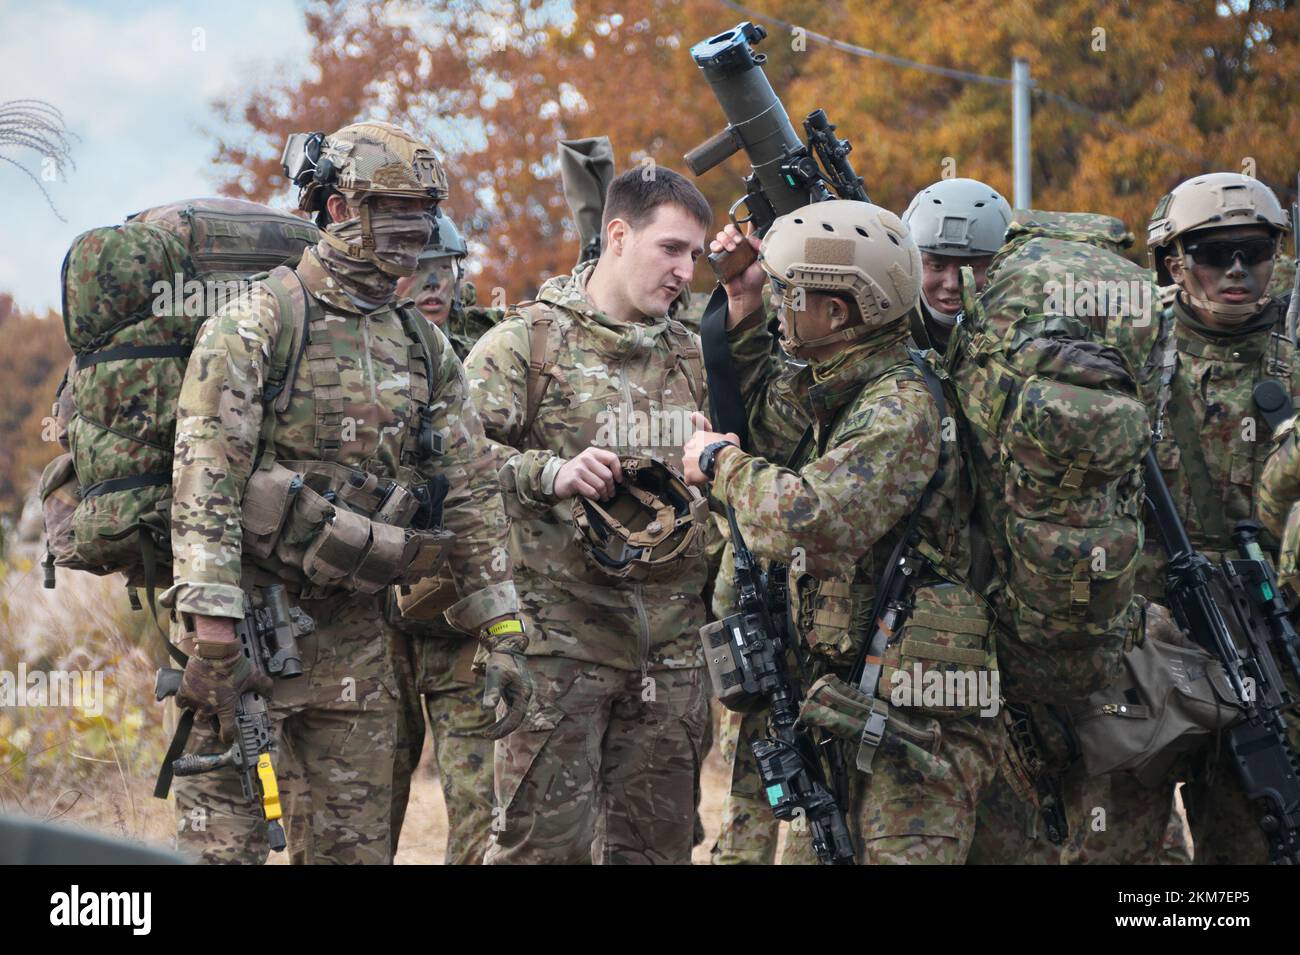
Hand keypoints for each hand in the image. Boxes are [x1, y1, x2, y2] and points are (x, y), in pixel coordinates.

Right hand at [175, 629, 270, 743]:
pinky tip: (186, 697)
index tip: (227, 738)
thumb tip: (271, 692)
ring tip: (200, 702)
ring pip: (192, 711)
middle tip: (211, 712)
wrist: (216, 654)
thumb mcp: (253, 676)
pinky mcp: (184, 690)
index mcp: (226, 707)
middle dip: (207, 718)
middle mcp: (209, 707)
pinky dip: (183, 700)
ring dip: (196, 709)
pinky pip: (180, 701)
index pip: (227, 729)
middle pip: (204, 721)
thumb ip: (263, 686)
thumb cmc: (234, 666)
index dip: (227, 736)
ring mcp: (195, 700)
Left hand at [481, 633, 532, 739]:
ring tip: (487, 733)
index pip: (516, 717)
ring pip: (514, 715)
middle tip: (487, 736)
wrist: (507, 646)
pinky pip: (511, 710)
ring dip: (502, 725)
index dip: (504, 728)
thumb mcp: (494, 675)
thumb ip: (492, 691)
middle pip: (516, 718)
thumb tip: (487, 708)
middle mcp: (524, 695)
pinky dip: (503, 718)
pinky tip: (494, 723)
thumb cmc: (501, 659)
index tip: (491, 735)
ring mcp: (521, 694)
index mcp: (523, 692)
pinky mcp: (515, 693)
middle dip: (503, 729)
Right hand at [554, 446, 623, 500]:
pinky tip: (595, 497)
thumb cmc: (578, 472)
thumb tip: (620, 477)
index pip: (612, 458)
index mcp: (592, 452)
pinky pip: (591, 491)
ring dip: (604, 494)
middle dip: (611, 487)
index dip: (619, 471)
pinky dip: (596, 496)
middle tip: (611, 494)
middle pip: (607, 475)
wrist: (556, 478)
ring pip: (600, 485)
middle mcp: (586, 458)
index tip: (619, 480)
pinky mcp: (574, 480)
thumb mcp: (589, 463)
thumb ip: (602, 465)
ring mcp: (579, 469)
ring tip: (604, 497)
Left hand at [682, 412, 739, 485]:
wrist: (724, 458)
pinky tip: (704, 480)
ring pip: (689, 466)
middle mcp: (689, 446)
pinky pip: (689, 478)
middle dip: (698, 459)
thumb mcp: (730, 437)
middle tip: (709, 463)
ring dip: (696, 469)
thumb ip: (726, 437)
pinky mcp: (688, 472)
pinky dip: (696, 480)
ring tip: (707, 472)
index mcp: (699, 436)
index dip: (704, 448)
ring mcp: (687, 460)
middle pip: (691, 453)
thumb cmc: (727, 448)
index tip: (710, 453)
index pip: (698, 441)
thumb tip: (729, 438)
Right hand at [710, 223, 765, 328]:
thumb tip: (752, 237)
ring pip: (721, 235)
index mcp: (748, 245)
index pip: (747, 228)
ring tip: (731, 249)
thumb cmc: (754, 279)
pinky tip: (720, 249)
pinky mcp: (718, 259)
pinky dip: (715, 245)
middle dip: (733, 232)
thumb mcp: (762, 261)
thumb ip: (761, 247)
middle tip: (738, 242)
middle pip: (730, 229)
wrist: (745, 292)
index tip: (750, 218)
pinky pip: (713, 246)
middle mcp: (736, 246)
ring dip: (725, 238)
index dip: (748, 221)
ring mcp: (726, 252)